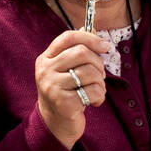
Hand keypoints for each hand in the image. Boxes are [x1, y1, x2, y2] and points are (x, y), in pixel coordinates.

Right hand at [35, 28, 109, 147]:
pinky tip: (93, 102)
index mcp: (46, 59)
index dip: (90, 38)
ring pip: (90, 72)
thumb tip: (91, 27)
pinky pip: (93, 91)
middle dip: (98, 63)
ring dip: (100, 82)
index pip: (68, 37)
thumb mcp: (67, 69)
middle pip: (81, 53)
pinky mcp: (63, 103)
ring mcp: (52, 87)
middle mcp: (45, 71)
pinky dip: (100, 97)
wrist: (55, 124)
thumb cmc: (65, 93)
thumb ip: (77, 49)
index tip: (105, 46)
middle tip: (101, 75)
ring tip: (96, 90)